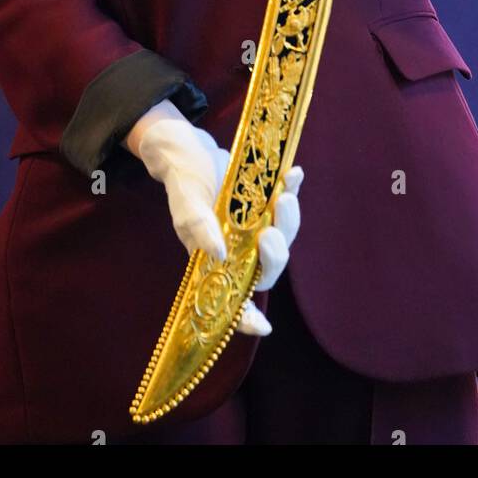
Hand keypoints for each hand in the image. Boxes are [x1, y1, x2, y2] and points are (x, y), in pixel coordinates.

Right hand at [135, 116, 303, 335]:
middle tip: (271, 231)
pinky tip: (295, 174)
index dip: (247, 318)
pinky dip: (292, 189)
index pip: (232, 299)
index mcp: (214, 259)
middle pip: (265, 268)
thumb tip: (219, 254)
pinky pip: (283, 203)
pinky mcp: (263, 201)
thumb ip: (199, 226)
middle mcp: (237, 248)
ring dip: (289, 219)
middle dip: (276, 254)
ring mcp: (252, 226)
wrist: (188, 150)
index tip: (264, 327)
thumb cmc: (182, 180)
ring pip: (281, 237)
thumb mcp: (185, 201)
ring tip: (284, 194)